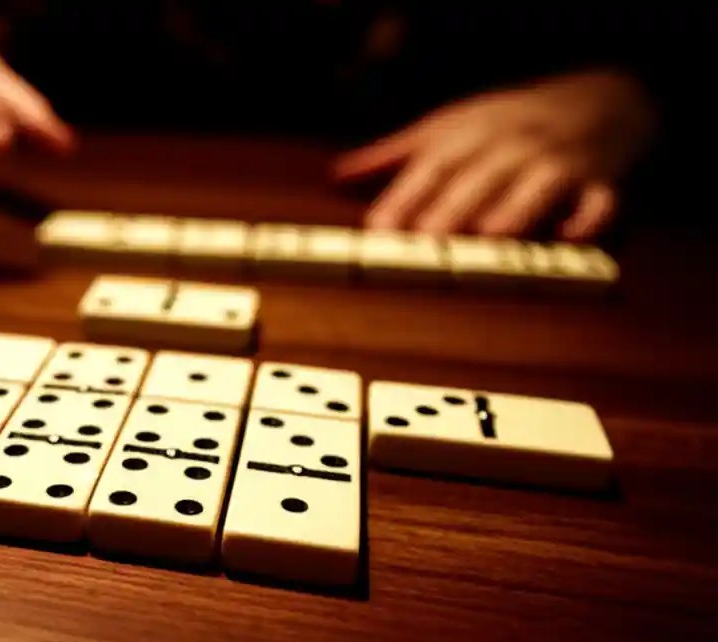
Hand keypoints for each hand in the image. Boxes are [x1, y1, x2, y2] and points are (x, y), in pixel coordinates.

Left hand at [334, 71, 655, 240]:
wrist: (595, 99)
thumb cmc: (505, 123)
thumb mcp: (446, 128)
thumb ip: (392, 157)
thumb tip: (336, 177)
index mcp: (470, 136)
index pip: (432, 167)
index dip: (405, 196)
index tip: (380, 228)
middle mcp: (512, 147)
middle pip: (480, 178)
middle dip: (453, 208)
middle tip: (426, 244)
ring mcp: (559, 163)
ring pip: (538, 185)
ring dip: (515, 210)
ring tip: (490, 237)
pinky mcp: (602, 183)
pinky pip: (600, 201)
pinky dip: (589, 218)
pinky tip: (569, 237)